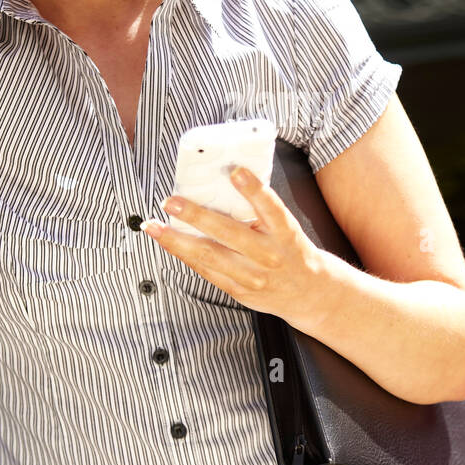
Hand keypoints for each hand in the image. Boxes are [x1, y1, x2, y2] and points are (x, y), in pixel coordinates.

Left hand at [141, 167, 336, 328]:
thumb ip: (260, 212)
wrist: (309, 293)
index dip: (253, 189)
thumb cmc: (293, 251)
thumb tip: (224, 184)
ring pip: (209, 256)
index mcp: (285, 233)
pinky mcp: (239, 291)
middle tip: (172, 201)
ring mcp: (253, 276)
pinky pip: (206, 271)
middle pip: (229, 233)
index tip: (236, 172)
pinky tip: (169, 243)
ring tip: (154, 227)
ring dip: (177, 240)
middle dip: (196, 216)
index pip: (270, 207)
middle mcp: (269, 255)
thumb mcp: (286, 227)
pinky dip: (185, 255)